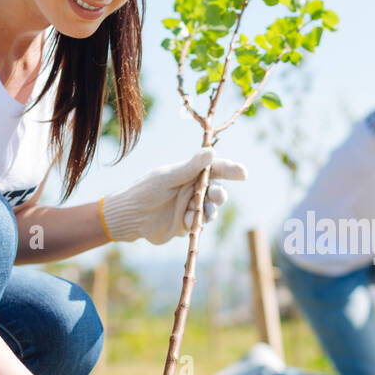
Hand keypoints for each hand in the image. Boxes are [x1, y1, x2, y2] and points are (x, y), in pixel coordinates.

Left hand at [100, 147, 246, 245]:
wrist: (131, 216)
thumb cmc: (145, 190)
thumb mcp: (168, 177)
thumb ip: (190, 167)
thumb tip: (212, 151)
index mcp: (189, 172)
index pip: (215, 168)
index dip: (231, 169)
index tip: (243, 173)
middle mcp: (193, 188)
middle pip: (217, 189)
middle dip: (219, 194)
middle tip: (216, 196)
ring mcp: (191, 206)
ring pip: (212, 208)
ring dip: (211, 210)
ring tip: (202, 212)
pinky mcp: (187, 222)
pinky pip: (201, 222)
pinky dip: (198, 222)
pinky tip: (188, 221)